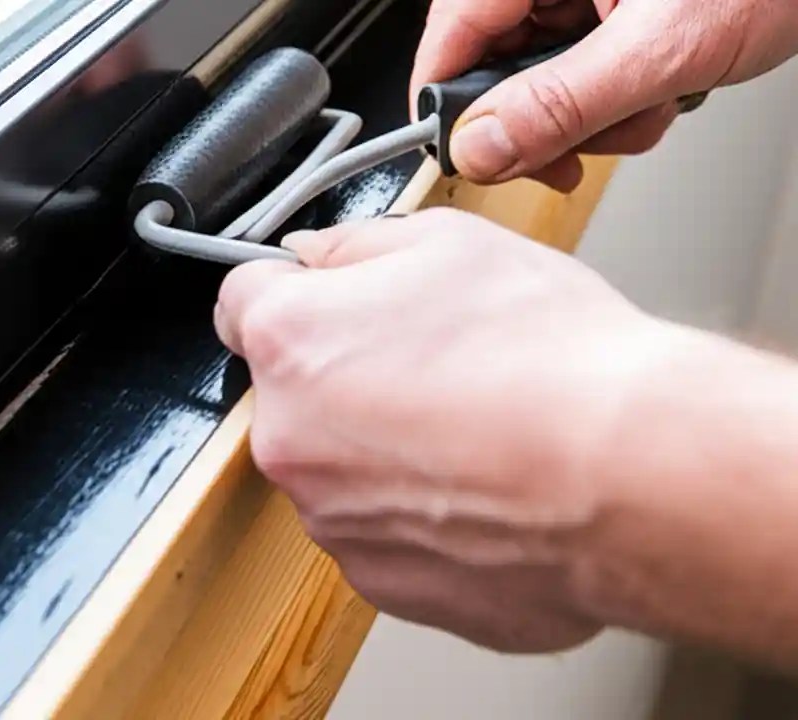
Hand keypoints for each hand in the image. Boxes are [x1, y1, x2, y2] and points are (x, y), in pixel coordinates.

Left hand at [213, 209, 675, 651]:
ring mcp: (333, 521)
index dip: (291, 292)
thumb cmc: (554, 359)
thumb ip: (356, 246)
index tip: (323, 299)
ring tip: (478, 432)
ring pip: (342, 470)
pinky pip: (387, 535)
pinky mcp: (384, 582)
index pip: (244, 301)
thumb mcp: (450, 243)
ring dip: (386, 452)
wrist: (635, 476)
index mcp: (290, 343)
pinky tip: (490, 490)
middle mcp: (289, 439)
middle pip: (294, 394)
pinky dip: (424, 516)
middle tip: (434, 366)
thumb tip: (319, 256)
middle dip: (344, 377)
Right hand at [411, 0, 797, 190]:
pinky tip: (656, 93)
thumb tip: (480, 148)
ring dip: (592, 119)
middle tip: (586, 145)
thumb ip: (563, 103)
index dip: (450, 107)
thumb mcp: (661, 47)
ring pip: (538, 81)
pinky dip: (616, 101)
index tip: (473, 161)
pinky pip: (579, 74)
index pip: (449, 37)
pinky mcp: (605, 11)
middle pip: (491, 67)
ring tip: (650, 104)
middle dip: (546, 121)